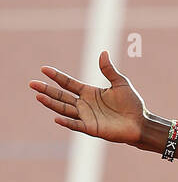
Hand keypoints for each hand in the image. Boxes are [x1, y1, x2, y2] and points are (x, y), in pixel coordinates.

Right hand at [29, 50, 146, 144]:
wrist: (141, 123)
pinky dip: (67, 122)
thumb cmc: (132, 104)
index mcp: (89, 92)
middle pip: (61, 96)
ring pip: (64, 109)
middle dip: (46, 90)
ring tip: (38, 96)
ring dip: (51, 104)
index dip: (56, 76)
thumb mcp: (120, 83)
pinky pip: (76, 125)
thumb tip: (103, 52)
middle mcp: (84, 104)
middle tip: (32, 84)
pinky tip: (56, 118)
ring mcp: (86, 117)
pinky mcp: (92, 128)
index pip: (68, 83)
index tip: (43, 69)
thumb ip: (109, 70)